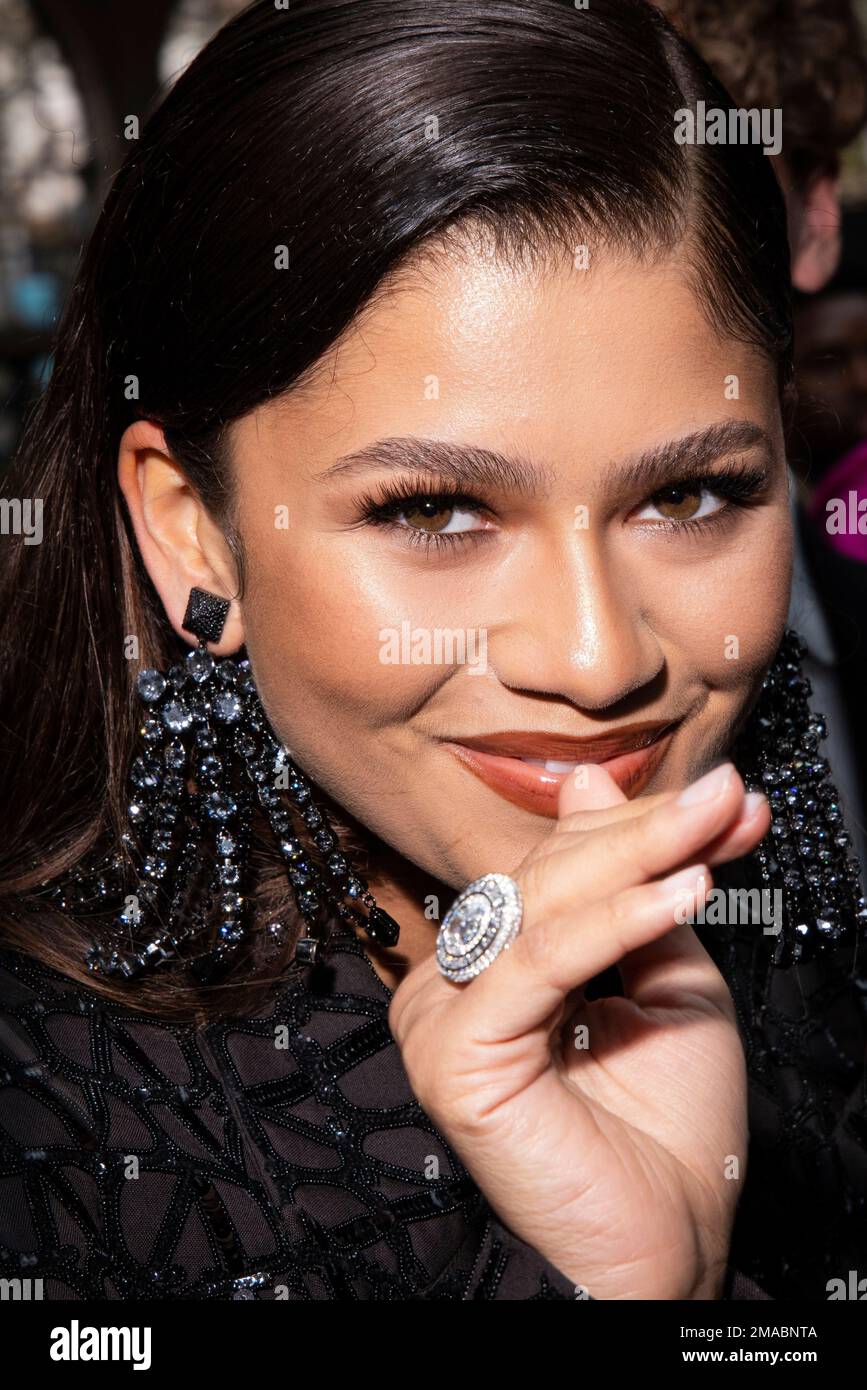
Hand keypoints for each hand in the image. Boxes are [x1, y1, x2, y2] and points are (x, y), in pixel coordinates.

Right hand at [388, 761, 768, 1299]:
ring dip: (636, 857)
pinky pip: (537, 963)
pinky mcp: (453, 1053)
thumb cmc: (668, 1128)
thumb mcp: (666, 980)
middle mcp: (458, 984)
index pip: (556, 865)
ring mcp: (443, 1017)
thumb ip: (637, 891)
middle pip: (545, 874)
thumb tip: (595, 784)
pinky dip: (612, 920)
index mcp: (498, 963)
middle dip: (646, 831)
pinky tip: (682, 892)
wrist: (670, 1242)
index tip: (724, 799)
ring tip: (713, 828)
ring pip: (538, 905)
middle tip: (724, 798)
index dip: (638, 825)